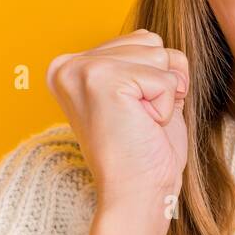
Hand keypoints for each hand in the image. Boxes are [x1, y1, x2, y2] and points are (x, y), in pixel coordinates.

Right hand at [46, 29, 189, 234]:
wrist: (137, 194)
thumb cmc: (145, 151)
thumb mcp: (143, 94)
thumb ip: (144, 62)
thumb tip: (159, 42)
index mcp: (72, 66)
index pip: (143, 40)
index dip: (155, 79)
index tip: (132, 114)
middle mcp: (68, 64)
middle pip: (153, 42)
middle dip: (161, 82)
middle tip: (138, 121)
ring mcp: (82, 70)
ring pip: (161, 55)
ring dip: (164, 93)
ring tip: (140, 123)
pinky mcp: (101, 80)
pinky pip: (165, 78)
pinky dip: (165, 105)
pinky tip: (142, 127)